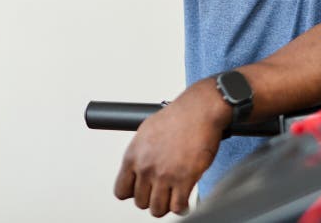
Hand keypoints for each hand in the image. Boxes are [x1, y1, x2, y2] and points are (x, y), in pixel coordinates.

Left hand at [114, 80, 230, 216]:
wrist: (199, 110)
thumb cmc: (178, 116)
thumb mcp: (146, 131)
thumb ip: (140, 153)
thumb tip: (139, 165)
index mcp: (133, 155)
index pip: (121, 190)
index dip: (132, 193)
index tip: (141, 191)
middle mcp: (146, 167)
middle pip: (140, 203)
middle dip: (151, 199)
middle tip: (161, 193)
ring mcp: (164, 175)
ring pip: (157, 209)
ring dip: (166, 205)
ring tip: (172, 199)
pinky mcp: (184, 180)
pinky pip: (177, 207)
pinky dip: (181, 207)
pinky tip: (184, 201)